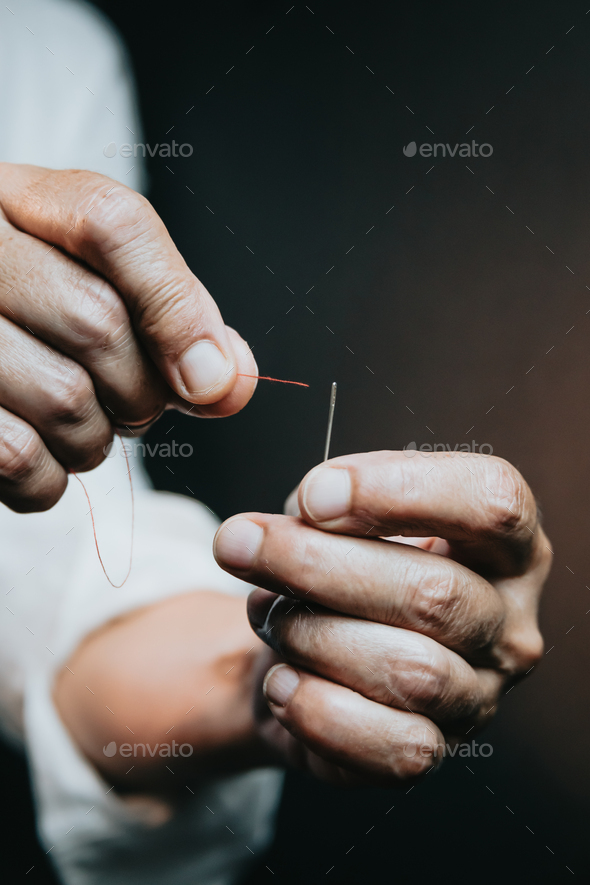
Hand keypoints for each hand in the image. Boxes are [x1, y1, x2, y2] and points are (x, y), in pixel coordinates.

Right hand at [0, 164, 256, 511]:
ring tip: (77, 423)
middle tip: (130, 404)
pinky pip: (19, 458)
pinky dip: (48, 478)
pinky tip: (39, 452)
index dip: (176, 308)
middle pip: (99, 322)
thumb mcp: (91, 281)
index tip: (210, 377)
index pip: (113, 224)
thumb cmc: (24, 315)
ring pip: (65, 399)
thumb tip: (227, 378)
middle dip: (141, 390)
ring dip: (95, 439)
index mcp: (17, 201)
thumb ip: (168, 311)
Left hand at [214, 451, 550, 786]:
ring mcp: (478, 693)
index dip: (399, 491)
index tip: (315, 494)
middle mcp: (507, 622)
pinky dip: (317, 709)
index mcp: (505, 545)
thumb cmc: (338, 566)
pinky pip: (392, 748)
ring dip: (311, 634)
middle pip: (436, 593)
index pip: (491, 503)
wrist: (308, 648)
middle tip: (241, 543)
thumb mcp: (339, 513)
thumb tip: (316, 508)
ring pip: (412, 671)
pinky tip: (282, 679)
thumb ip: (334, 499)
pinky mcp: (434, 750)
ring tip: (265, 612)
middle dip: (318, 563)